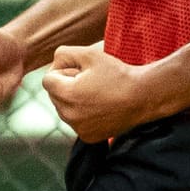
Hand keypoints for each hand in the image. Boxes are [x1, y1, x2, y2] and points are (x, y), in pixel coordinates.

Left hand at [42, 43, 156, 142]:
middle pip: (54, 96)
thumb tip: (54, 63)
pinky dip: (82, 114)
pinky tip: (100, 105)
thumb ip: (64, 53)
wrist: (143, 97)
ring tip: (96, 93)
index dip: (62, 71)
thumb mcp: (89, 54)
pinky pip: (75, 122)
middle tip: (89, 80)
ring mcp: (78, 129)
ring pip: (64, 110)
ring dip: (72, 100)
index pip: (47, 80)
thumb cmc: (117, 74)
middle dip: (66, 86)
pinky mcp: (88, 137)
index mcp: (67, 94)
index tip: (80, 70)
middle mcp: (69, 115)